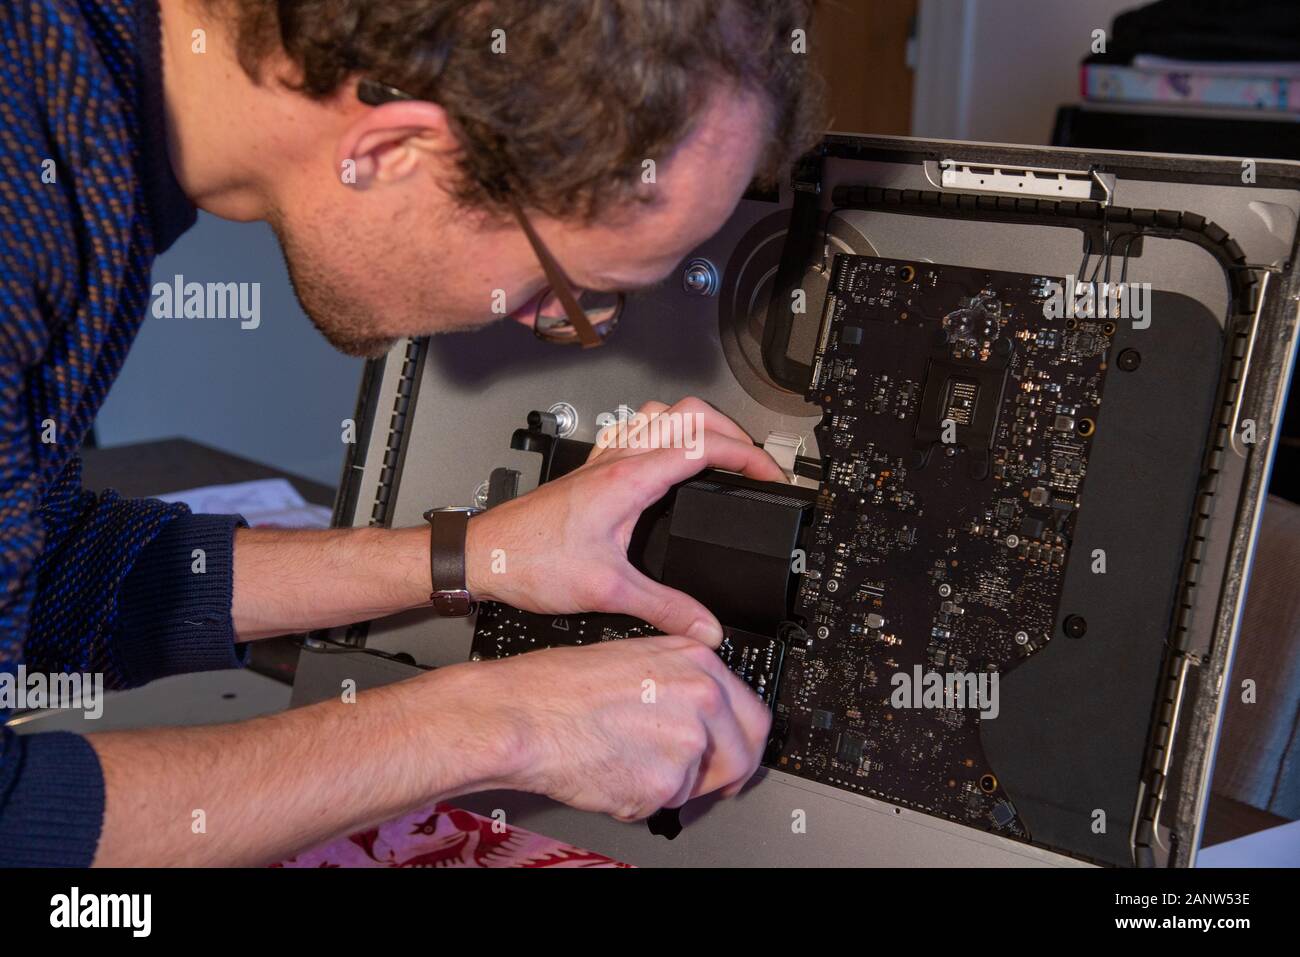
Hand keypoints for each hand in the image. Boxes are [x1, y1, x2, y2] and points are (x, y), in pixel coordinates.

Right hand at [448, 634, 772, 818]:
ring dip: (668, 784)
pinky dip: (637, 799)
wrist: (522, 715)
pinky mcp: (665, 782)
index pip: (751, 713)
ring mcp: (687, 741)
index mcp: (696, 660)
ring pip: (697, 783)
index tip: (736, 755)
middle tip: (702, 782)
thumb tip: (705, 716)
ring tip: (624, 759)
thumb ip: (679, 682)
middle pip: (742, 755)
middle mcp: (701, 696)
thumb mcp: (633, 658)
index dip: (742, 742)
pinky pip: (662, 804)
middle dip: (722, 775)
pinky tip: (609, 771)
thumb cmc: (558, 687)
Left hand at [465, 397, 782, 645]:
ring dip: (697, 423)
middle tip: (754, 460)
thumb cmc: (528, 561)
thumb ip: (663, 608)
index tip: (770, 476)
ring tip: (721, 448)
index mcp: (629, 479)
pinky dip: (663, 431)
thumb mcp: (606, 591)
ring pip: (660, 412)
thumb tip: (704, 625)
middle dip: (732, 430)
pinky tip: (666, 455)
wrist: (483, 555)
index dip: (748, 456)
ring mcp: (602, 459)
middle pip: (688, 413)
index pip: (704, 446)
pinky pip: (634, 428)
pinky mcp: (590, 469)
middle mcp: (617, 460)